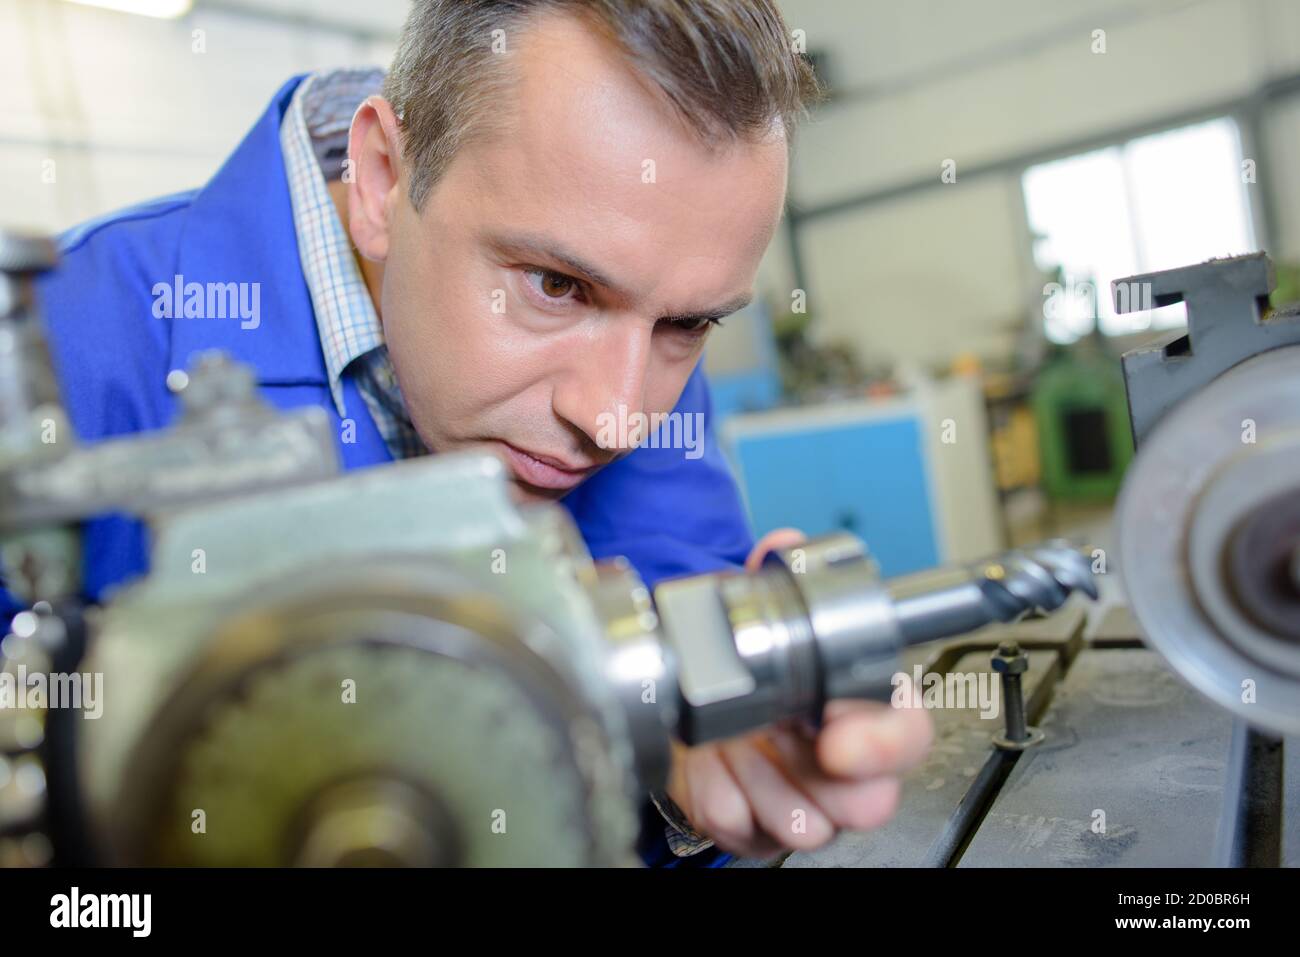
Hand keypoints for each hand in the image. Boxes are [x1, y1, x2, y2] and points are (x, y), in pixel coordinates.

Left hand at [664, 529, 933, 857]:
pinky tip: (710, 766)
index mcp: (861, 708)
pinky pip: (747, 831)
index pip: (907, 733)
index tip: (837, 741)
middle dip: (816, 773)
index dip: (882, 742)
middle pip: (870, 799)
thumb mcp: (752, 618)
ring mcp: (806, 804)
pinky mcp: (759, 833)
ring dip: (761, 777)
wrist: (682, 713)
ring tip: (735, 743)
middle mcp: (843, 766)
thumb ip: (774, 579)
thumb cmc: (735, 670)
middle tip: (778, 739)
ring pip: (808, 823)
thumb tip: (784, 545)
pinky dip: (719, 795)